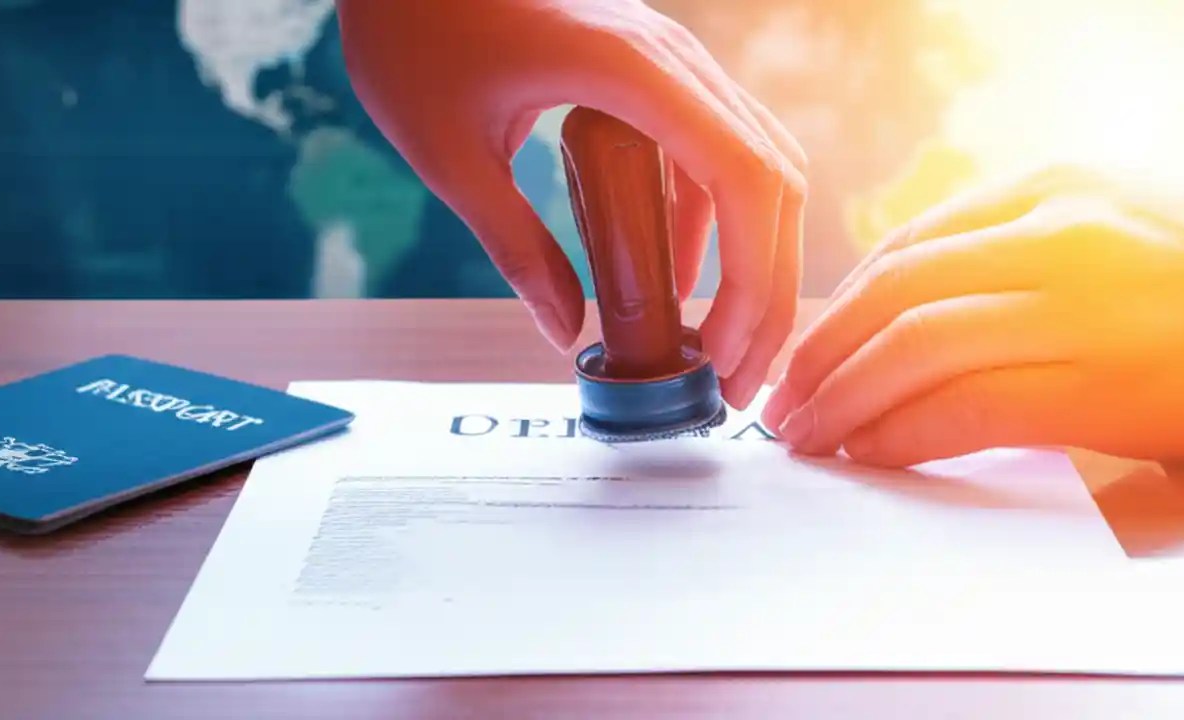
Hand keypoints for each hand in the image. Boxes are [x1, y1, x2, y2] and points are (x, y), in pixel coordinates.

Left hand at [336, 0, 807, 408]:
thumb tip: (563, 333)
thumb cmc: (411, 30)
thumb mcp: (449, 152)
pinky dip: (708, 218)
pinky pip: (711, 148)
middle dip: (769, 286)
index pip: (742, 178)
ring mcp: (670, 59)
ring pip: (756, 164)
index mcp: (631, 69)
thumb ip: (513, 245)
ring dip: (753, 256)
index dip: (753, 276)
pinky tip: (670, 275)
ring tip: (719, 339)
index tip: (722, 352)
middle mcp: (673, 57)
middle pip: (771, 179)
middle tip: (738, 374)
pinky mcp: (652, 71)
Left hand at [761, 165, 1183, 465]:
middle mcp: (1057, 235)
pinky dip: (900, 434)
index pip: (908, 244)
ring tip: (808, 433)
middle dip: (821, 350)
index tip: (806, 346)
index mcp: (1053, 186)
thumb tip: (896, 302)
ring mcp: (1078, 308)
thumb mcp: (1109, 226)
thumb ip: (1012, 245)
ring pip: (915, 348)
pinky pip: (965, 409)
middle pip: (894, 290)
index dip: (839, 303)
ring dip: (844, 398)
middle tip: (783, 396)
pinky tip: (869, 453)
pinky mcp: (1097, 388)